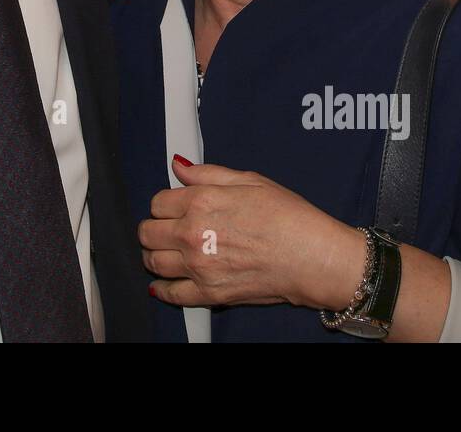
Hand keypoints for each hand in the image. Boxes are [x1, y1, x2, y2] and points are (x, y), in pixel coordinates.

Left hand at [141, 158, 364, 310]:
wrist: (312, 257)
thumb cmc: (288, 217)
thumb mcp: (249, 180)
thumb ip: (207, 174)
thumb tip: (179, 167)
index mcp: (201, 202)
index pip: (157, 203)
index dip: (164, 204)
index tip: (172, 208)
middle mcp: (193, 235)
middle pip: (148, 232)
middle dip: (153, 228)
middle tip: (165, 229)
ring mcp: (199, 267)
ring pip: (153, 262)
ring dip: (154, 255)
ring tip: (166, 252)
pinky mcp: (209, 294)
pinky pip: (171, 294)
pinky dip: (161, 290)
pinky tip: (162, 284)